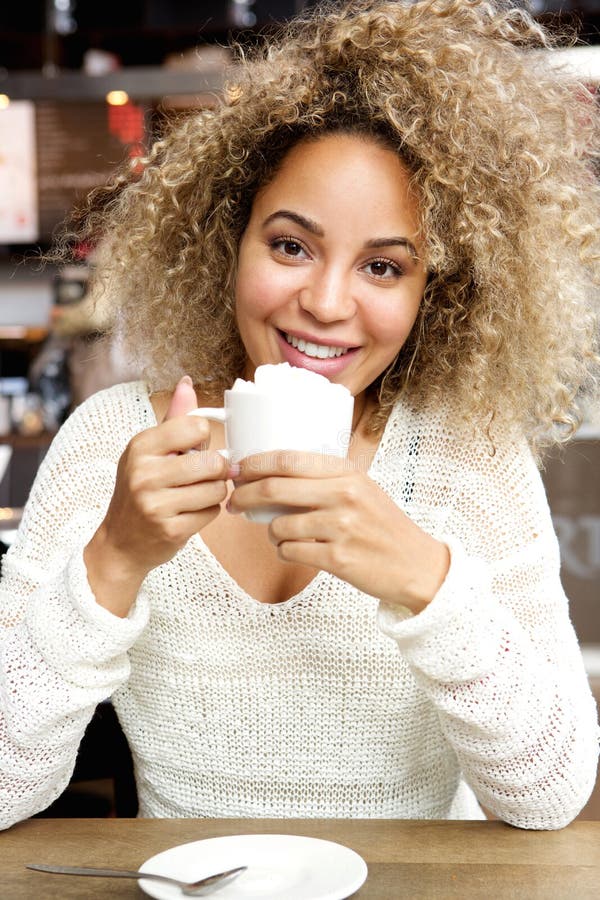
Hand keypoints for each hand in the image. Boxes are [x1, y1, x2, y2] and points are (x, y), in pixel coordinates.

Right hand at [84, 376, 231, 616]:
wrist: (121, 542)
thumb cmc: (141, 490)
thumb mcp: (149, 451)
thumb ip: (174, 419)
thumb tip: (187, 382)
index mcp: (141, 446)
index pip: (196, 426)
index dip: (205, 438)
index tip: (197, 448)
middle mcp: (144, 473)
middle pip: (212, 462)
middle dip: (218, 469)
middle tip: (207, 475)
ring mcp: (156, 504)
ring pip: (217, 488)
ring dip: (215, 492)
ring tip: (198, 494)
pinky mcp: (171, 530)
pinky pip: (212, 512)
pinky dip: (209, 512)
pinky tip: (191, 513)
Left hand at [228, 451, 448, 613]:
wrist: (416, 564)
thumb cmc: (383, 526)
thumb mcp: (362, 489)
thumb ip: (325, 479)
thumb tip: (272, 475)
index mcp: (347, 473)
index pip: (287, 459)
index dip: (254, 463)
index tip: (237, 470)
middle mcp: (343, 495)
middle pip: (273, 489)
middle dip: (244, 496)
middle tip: (234, 503)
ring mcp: (340, 527)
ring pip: (278, 526)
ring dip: (270, 532)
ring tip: (281, 534)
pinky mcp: (337, 558)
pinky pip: (289, 551)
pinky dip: (284, 551)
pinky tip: (296, 550)